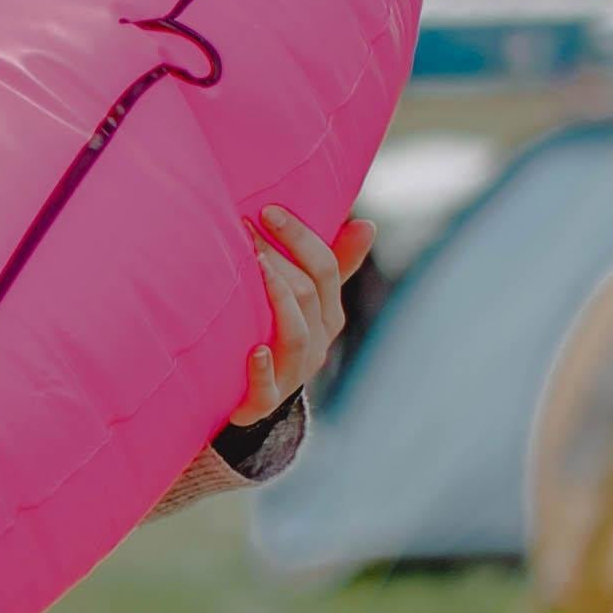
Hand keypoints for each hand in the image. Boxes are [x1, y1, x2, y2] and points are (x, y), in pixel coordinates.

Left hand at [230, 201, 360, 425]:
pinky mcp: (262, 402)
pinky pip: (267, 389)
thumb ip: (334, 264)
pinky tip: (255, 351)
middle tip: (245, 228)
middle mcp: (317, 344)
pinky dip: (262, 369)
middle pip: (307, 295)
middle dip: (278, 257)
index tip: (269, 210)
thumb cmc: (278, 333)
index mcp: (328, 315)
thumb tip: (367, 224)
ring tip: (252, 267)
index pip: (325, 270)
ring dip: (276, 298)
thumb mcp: (307, 300)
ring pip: (295, 334)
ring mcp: (292, 373)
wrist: (251, 396)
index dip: (300, 237)